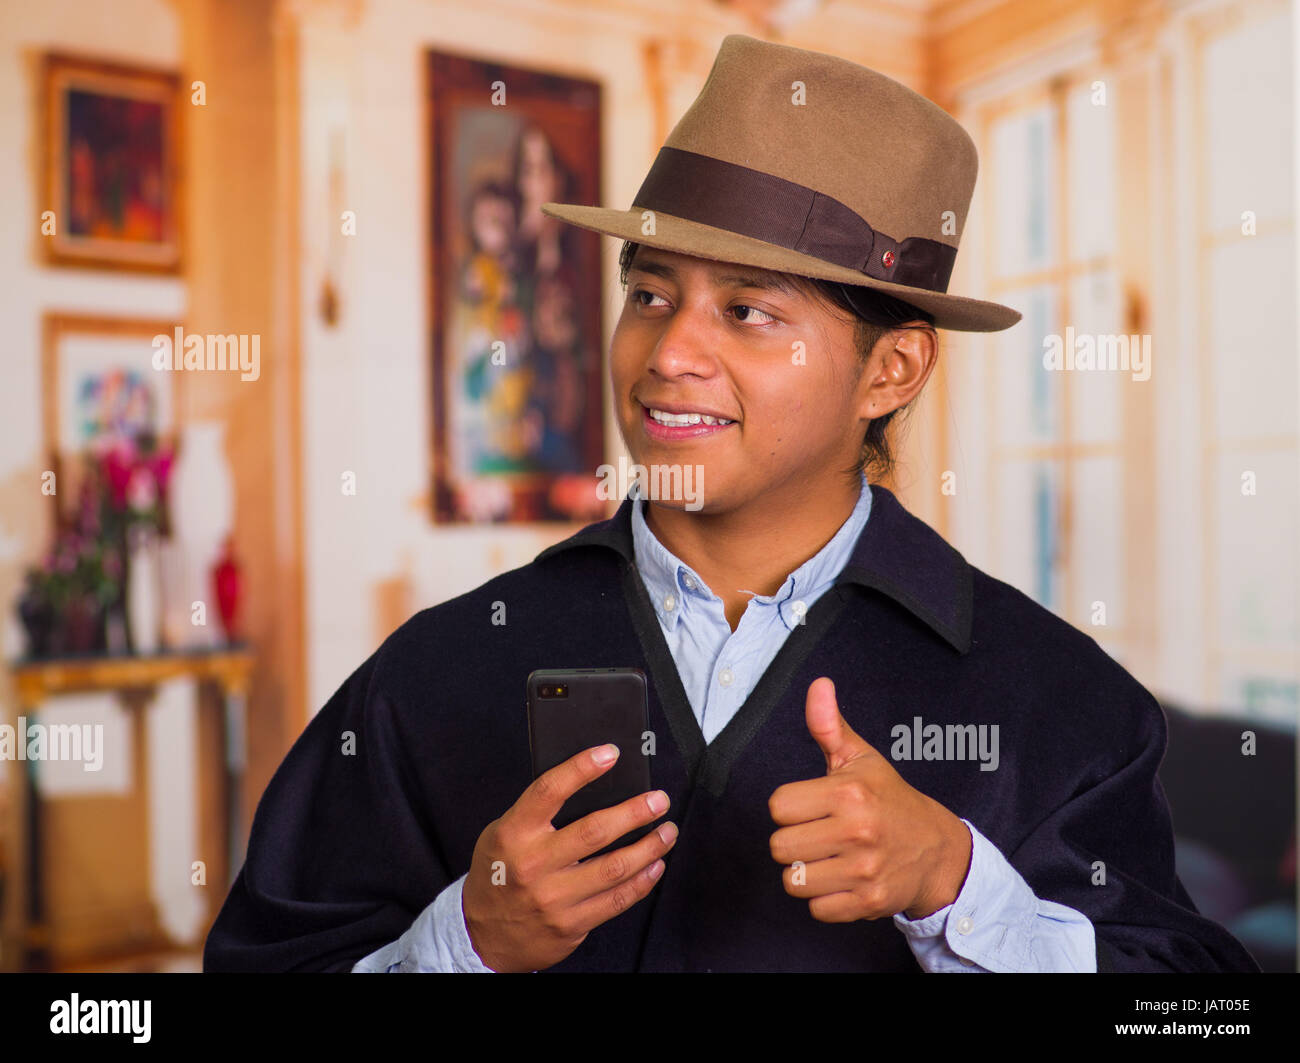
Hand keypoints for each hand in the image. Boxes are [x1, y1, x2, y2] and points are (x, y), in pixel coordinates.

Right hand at [462, 744, 677, 971]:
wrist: (483, 935)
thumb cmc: (499, 875)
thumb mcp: (503, 835)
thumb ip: (538, 814)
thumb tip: (592, 786)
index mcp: (514, 833)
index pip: (550, 791)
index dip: (582, 768)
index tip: (610, 754)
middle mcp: (533, 864)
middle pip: (595, 831)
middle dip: (635, 812)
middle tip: (658, 800)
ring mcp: (553, 897)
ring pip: (614, 867)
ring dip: (649, 846)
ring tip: (667, 832)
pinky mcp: (571, 923)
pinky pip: (617, 899)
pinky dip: (643, 880)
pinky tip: (654, 866)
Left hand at [768, 677, 971, 921]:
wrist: (936, 850)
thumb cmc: (889, 800)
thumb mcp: (861, 759)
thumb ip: (829, 726)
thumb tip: (818, 684)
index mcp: (849, 793)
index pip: (778, 807)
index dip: (790, 808)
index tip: (811, 807)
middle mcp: (857, 831)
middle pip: (780, 847)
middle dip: (794, 842)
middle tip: (819, 835)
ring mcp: (864, 870)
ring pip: (793, 881)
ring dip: (805, 873)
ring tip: (827, 858)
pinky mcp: (869, 902)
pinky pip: (816, 909)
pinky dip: (823, 899)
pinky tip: (841, 880)